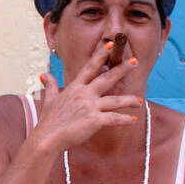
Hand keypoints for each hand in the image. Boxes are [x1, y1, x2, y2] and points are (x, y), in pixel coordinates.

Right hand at [35, 38, 146, 152]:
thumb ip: (50, 86)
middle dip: (122, 69)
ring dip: (129, 100)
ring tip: (140, 101)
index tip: (109, 45)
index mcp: (75, 88)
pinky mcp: (94, 120)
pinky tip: (132, 119)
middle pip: (107, 78)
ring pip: (115, 100)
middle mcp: (84, 94)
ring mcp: (89, 107)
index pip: (90, 67)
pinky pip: (113, 118)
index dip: (100, 55)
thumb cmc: (48, 121)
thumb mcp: (49, 100)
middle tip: (135, 61)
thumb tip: (44, 75)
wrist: (47, 138)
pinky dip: (124, 119)